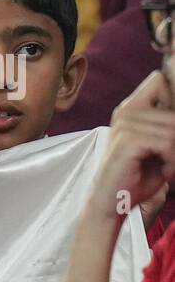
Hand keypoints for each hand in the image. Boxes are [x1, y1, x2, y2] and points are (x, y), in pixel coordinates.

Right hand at [88, 70, 174, 222]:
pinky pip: (168, 143)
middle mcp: (126, 111)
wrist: (113, 201)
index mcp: (131, 107)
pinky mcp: (128, 140)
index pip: (160, 80)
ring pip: (174, 129)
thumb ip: (168, 123)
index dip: (173, 100)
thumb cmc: (137, 176)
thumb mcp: (159, 144)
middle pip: (174, 111)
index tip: (168, 133)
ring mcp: (125, 124)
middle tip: (170, 160)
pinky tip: (161, 172)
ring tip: (165, 168)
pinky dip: (172, 162)